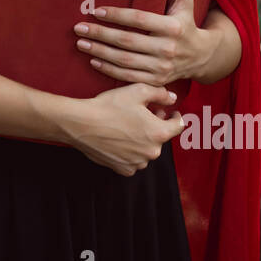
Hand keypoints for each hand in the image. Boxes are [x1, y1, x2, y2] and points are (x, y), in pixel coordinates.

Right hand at [59, 83, 184, 175]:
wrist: (82, 124)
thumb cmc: (109, 106)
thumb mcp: (137, 91)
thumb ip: (160, 93)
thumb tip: (172, 98)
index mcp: (159, 133)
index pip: (179, 126)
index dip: (176, 116)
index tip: (171, 112)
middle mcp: (151, 151)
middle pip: (161, 138)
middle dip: (156, 126)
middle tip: (144, 114)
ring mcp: (137, 163)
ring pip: (147, 150)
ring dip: (143, 140)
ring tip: (129, 127)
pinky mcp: (123, 169)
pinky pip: (134, 161)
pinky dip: (131, 152)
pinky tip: (121, 140)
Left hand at [73, 0, 213, 86]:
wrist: (202, 57)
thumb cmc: (187, 24)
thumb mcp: (186, 1)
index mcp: (173, 27)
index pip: (139, 20)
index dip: (116, 15)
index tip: (96, 11)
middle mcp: (167, 49)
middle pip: (127, 41)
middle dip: (100, 34)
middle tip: (79, 27)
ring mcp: (162, 67)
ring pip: (125, 60)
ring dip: (100, 52)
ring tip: (81, 43)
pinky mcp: (156, 80)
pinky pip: (128, 76)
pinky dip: (109, 70)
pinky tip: (93, 60)